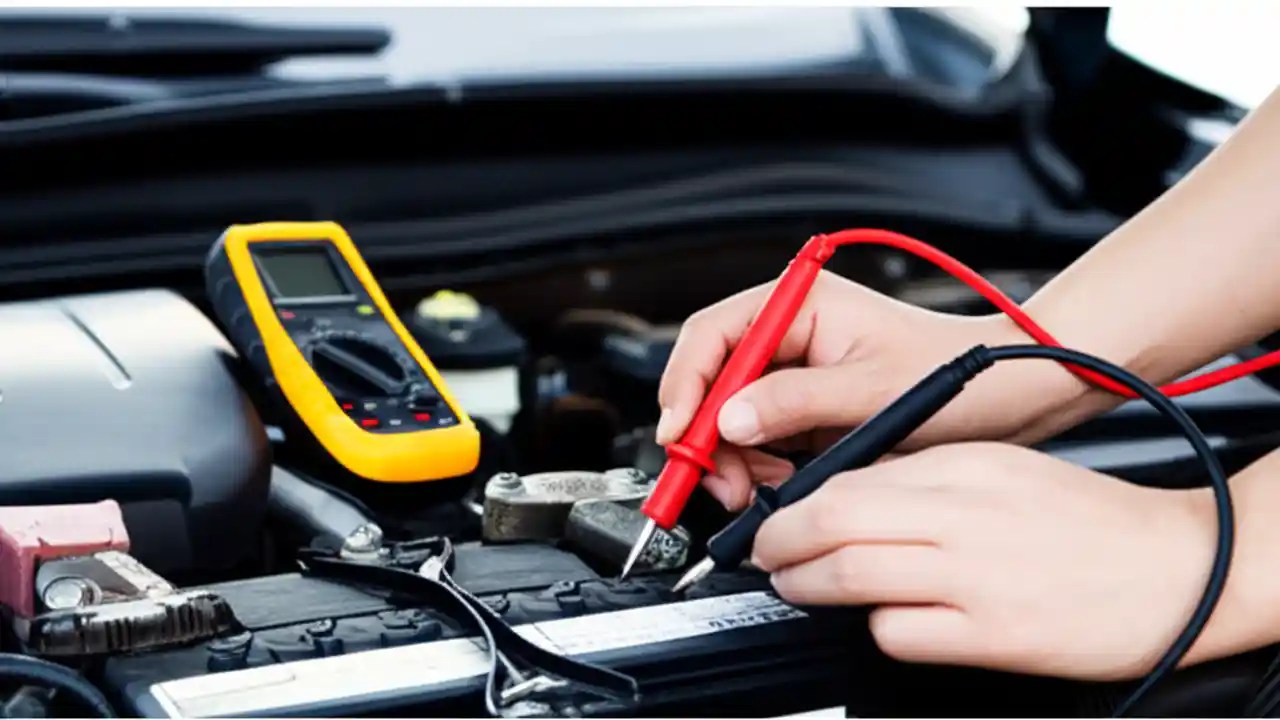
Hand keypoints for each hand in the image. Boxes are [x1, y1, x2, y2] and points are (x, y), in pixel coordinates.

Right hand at [656, 270, 1095, 511]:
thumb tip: (729, 419)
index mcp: (800, 302)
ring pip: (727, 412)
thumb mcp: (871, 392)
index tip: (682, 436)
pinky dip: (753, 464)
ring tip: (753, 489)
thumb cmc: (954, 373)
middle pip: (711, 377)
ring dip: (730, 456)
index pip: (715, 336)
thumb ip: (795, 402)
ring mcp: (794, 368)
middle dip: (706, 433)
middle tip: (715, 481)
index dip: (687, 386)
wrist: (1005, 396)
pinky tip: (772, 483)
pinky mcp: (803, 404)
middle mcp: (790, 330)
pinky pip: (755, 434)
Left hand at [753, 442, 1218, 680]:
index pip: (849, 477)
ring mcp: (975, 576)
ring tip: (796, 586)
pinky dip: (875, 627)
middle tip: (765, 555)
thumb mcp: (1002, 470)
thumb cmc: (1092, 520)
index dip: (795, 503)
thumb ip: (926, 478)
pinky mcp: (993, 634)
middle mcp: (964, 514)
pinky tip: (882, 622)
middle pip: (833, 520)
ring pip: (850, 574)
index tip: (778, 518)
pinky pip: (899, 632)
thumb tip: (848, 494)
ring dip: (806, 583)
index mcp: (965, 467)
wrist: (1179, 566)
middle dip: (779, 541)